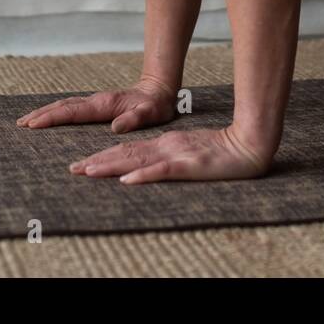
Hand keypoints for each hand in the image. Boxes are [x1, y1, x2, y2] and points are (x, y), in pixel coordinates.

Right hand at [16, 77, 176, 133]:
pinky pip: (70, 108)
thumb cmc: (155, 106)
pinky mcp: (95, 105)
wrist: (159, 90)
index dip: (51, 118)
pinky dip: (54, 112)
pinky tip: (47, 117)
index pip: (72, 112)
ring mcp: (94, 102)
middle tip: (20, 124)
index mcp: (103, 105)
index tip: (33, 124)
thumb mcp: (150, 114)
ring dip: (44, 112)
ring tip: (26, 121)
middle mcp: (95, 101)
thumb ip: (134, 119)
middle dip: (40, 115)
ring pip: (64, 106)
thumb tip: (115, 127)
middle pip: (62, 107)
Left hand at [69, 125, 272, 183]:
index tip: (83, 164)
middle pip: (126, 154)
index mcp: (166, 144)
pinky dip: (143, 174)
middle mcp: (166, 146)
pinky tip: (127, 180)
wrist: (251, 143)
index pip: (129, 151)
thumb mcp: (189, 154)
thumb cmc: (223, 152)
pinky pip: (162, 171)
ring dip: (111, 166)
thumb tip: (143, 168)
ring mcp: (177, 154)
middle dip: (98, 161)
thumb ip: (168, 159)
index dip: (104, 157)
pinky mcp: (190, 165)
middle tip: (73, 169)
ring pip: (137, 160)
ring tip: (89, 171)